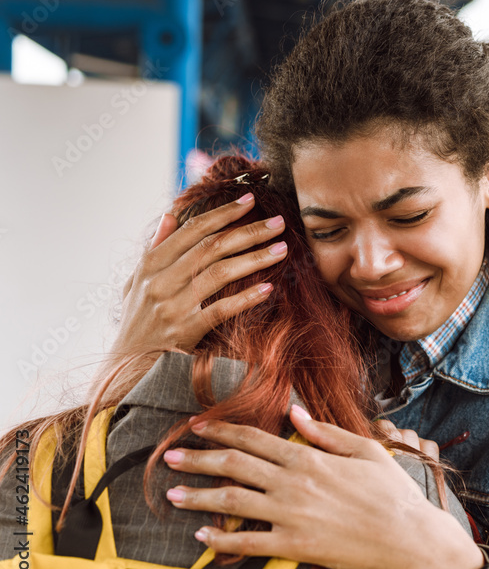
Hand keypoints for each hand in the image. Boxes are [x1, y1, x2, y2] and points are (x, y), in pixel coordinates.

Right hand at [112, 194, 286, 356]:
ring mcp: (172, 307)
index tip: (250, 201)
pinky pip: (220, 310)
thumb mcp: (137, 281)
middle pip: (212, 247)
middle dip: (248, 231)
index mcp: (151, 264)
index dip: (223, 214)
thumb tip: (170, 214)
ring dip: (255, 259)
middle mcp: (160, 281)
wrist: (126, 368)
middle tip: (279, 222)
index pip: (192, 230)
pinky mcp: (185, 332)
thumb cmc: (137, 322)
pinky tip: (268, 289)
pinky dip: (245, 298)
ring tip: (282, 249)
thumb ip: (156, 247)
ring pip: (219, 273)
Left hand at [163, 406, 479, 568]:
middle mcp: (293, 483)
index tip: (198, 427)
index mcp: (309, 457)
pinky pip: (248, 542)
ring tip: (172, 493)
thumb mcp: (365, 449)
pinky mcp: (294, 546)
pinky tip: (202, 537)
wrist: (408, 538)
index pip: (255, 439)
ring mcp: (291, 515)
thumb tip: (295, 413)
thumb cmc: (392, 492)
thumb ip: (326, 432)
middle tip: (171, 456)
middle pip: (234, 466)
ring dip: (199, 496)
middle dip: (198, 459)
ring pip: (233, 502)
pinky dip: (222, 540)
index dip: (223, 432)